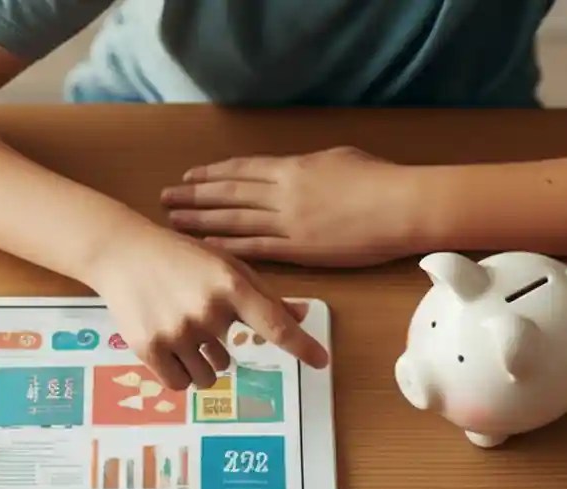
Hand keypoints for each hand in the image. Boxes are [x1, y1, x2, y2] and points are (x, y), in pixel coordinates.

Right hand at [88, 228, 328, 391]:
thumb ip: (262, 294)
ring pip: (206, 377)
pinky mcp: (150, 348)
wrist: (122, 252)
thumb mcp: (224, 264)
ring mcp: (178, 331)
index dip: (301, 346)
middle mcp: (208, 310)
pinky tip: (166, 346)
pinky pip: (179, 384)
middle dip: (215, 346)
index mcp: (231, 285)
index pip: (275, 324)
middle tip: (191, 318)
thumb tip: (300, 316)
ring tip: (177, 332)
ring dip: (197, 364)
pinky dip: (177, 374)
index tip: (322, 362)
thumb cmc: (180, 258)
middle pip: (229, 357)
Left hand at [161, 147, 418, 267]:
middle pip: (227, 194)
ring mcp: (288, 223)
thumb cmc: (378, 178)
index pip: (241, 170)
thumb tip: (292, 170)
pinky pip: (255, 249)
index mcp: (291, 168)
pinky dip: (227, 248)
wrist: (401, 207)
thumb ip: (307, 167)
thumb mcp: (338, 158)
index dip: (212, 174)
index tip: (189, 177)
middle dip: (194, 196)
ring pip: (233, 221)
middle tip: (165, 198)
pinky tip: (205, 248)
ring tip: (174, 221)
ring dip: (201, 222)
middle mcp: (282, 194)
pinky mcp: (299, 250)